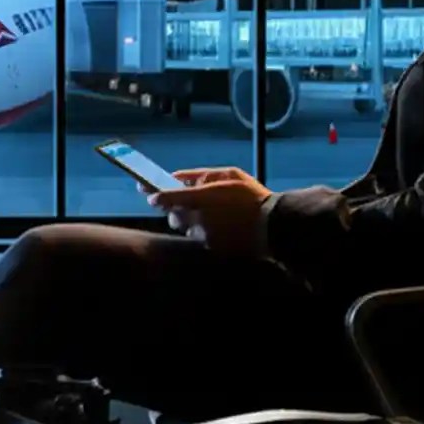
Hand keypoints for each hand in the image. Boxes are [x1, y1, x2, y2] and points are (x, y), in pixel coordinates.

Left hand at [136, 167, 257, 237]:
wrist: (273, 224)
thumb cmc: (252, 195)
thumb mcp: (229, 174)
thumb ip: (200, 175)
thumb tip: (178, 176)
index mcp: (201, 197)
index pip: (167, 198)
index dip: (155, 196)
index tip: (149, 196)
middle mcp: (198, 218)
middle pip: (174, 216)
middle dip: (177, 210)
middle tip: (190, 204)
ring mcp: (204, 235)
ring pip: (187, 229)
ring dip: (192, 222)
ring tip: (214, 216)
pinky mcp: (211, 248)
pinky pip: (200, 239)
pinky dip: (205, 233)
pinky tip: (221, 227)